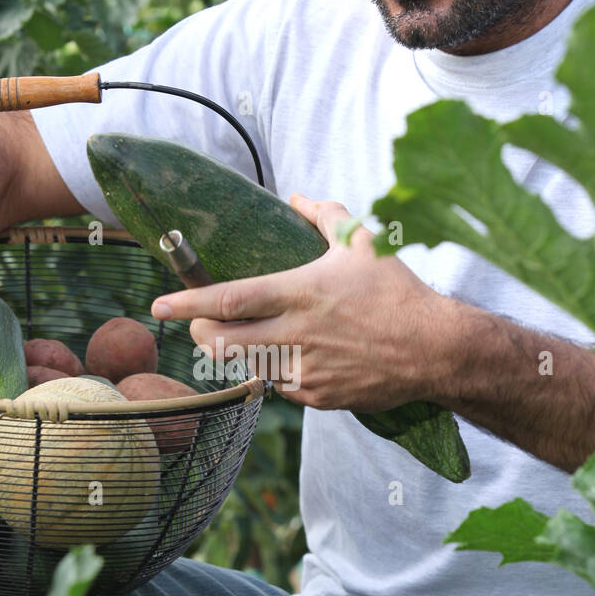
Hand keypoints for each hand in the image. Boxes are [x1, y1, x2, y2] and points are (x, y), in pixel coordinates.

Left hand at [150, 194, 448, 411]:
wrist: (434, 350)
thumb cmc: (397, 292)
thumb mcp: (363, 242)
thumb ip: (324, 215)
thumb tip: (296, 199)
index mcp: (300, 293)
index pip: (228, 300)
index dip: (188, 304)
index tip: (160, 305)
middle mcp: (295, 334)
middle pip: (222, 345)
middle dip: (200, 336)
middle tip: (200, 326)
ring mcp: (304, 370)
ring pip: (246, 370)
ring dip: (236, 356)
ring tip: (238, 340)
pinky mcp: (317, 396)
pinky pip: (278, 387)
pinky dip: (271, 373)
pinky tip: (283, 359)